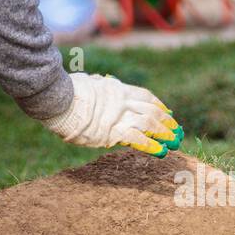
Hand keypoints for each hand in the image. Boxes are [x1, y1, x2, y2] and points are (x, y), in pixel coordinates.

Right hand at [42, 73, 182, 156]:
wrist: (58, 99)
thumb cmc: (68, 91)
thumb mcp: (89, 82)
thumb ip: (100, 85)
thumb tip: (101, 82)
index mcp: (117, 89)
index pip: (145, 96)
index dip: (159, 105)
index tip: (168, 112)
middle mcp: (122, 102)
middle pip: (152, 111)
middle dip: (166, 122)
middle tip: (177, 131)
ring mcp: (119, 116)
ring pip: (149, 124)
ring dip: (164, 134)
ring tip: (175, 142)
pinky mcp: (113, 132)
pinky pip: (137, 139)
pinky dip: (151, 146)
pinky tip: (162, 152)